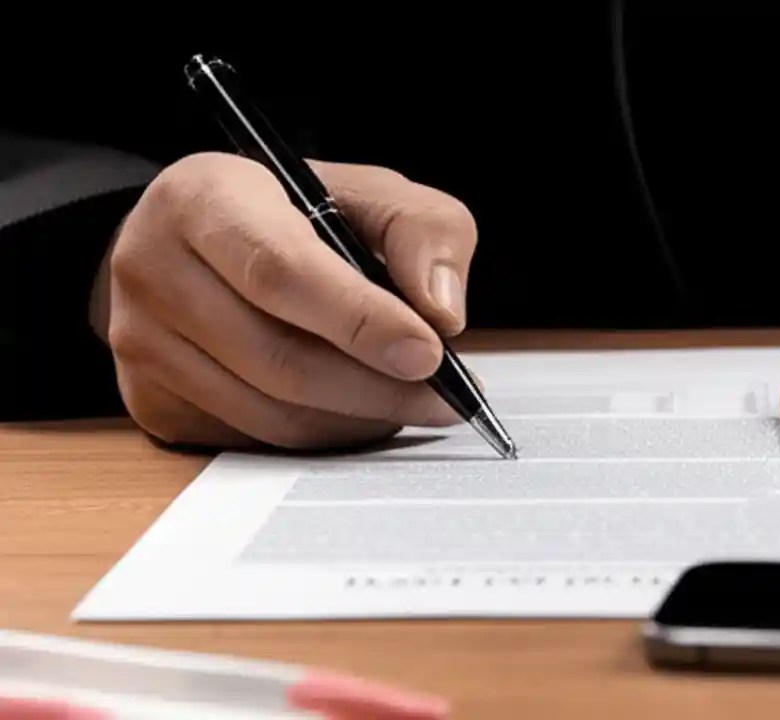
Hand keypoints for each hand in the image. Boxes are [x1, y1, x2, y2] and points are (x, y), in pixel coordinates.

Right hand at [91, 153, 476, 448]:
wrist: (204, 242)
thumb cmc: (298, 214)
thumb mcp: (371, 193)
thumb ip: (423, 232)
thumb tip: (441, 313)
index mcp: (203, 199)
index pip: (280, 271)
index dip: (360, 320)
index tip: (428, 353)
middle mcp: (153, 268)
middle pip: (278, 358)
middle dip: (379, 388)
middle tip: (447, 397)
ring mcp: (142, 342)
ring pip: (270, 412)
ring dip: (358, 419)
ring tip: (412, 401)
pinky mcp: (151, 401)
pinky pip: (254, 440)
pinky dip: (323, 435)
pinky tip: (359, 410)